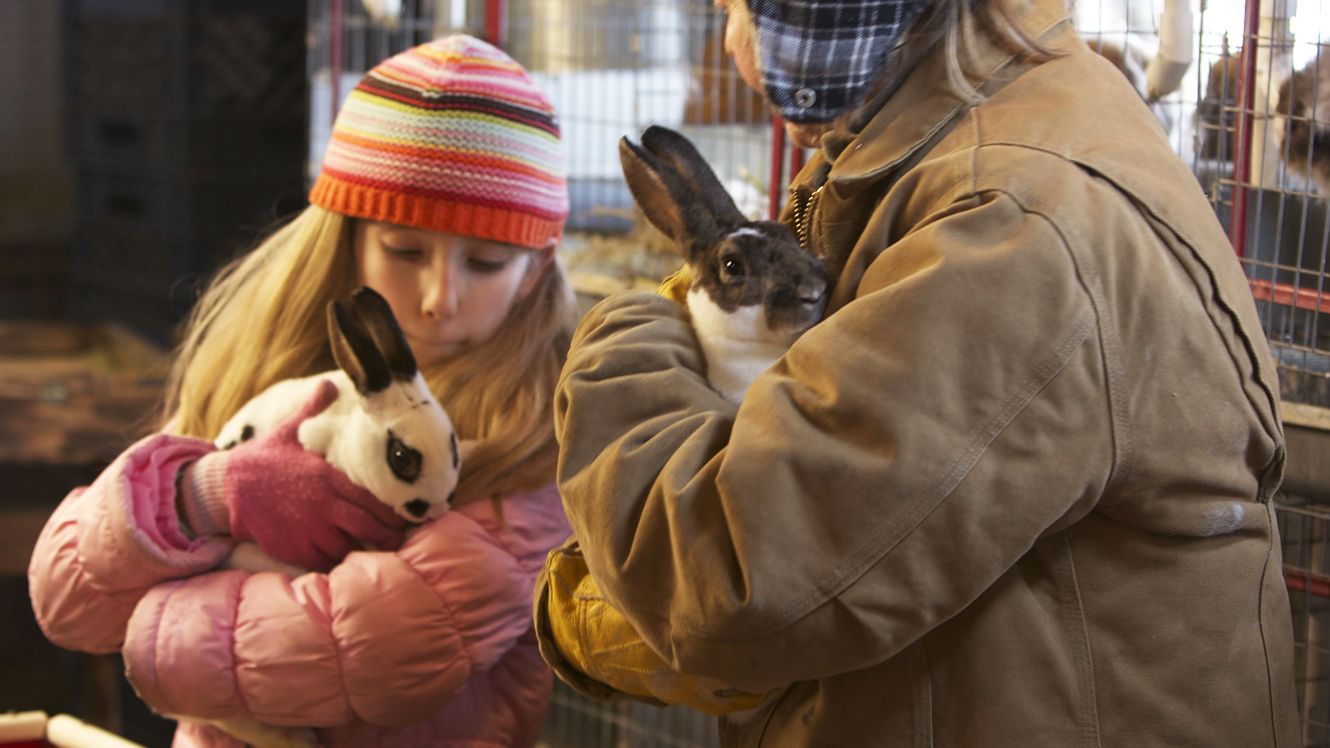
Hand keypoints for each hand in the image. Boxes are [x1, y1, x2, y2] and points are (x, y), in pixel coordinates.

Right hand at [179, 379, 407, 570]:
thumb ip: (313, 408)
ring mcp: (307, 530)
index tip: (403, 519)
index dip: (391, 513)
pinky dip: (333, 561)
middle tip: (395, 540)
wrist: (226, 486)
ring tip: (372, 551)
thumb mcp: (289, 429)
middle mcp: (322, 506)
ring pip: (347, 548)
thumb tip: (330, 382)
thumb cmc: (264, 457)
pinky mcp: (292, 548)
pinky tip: (340, 558)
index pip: (372, 500)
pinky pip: (323, 561)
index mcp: (327, 478)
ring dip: (360, 550)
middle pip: (368, 528)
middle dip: (386, 536)